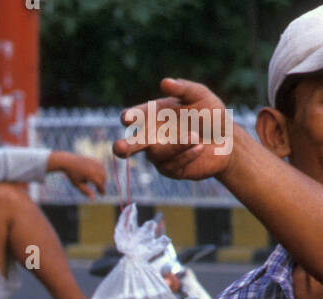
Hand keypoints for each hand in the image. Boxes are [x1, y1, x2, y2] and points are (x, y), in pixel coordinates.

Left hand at [58, 153, 105, 198]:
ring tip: (97, 184)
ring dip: (102, 178)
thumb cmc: (72, 175)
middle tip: (99, 190)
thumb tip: (93, 198)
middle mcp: (94, 167)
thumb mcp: (78, 185)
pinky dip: (101, 172)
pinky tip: (97, 176)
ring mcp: (94, 162)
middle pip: (103, 177)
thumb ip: (86, 191)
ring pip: (103, 171)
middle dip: (102, 184)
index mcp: (90, 174)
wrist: (68, 162)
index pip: (100, 183)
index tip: (102, 195)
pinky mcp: (94, 159)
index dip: (102, 189)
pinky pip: (101, 166)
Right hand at [114, 79, 234, 181]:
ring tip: (195, 136)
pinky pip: (172, 164)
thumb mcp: (200, 96)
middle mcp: (152, 136)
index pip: (136, 116)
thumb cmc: (211, 115)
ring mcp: (160, 155)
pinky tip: (200, 147)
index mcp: (154, 115)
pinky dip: (187, 154)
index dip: (129, 117)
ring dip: (176, 145)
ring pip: (157, 154)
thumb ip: (183, 89)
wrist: (227, 140)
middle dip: (124, 147)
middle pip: (132, 144)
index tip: (127, 118)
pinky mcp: (171, 169)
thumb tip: (164, 82)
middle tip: (119, 148)